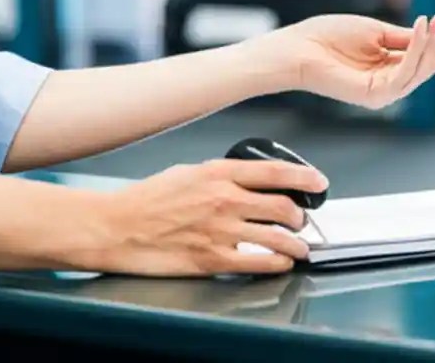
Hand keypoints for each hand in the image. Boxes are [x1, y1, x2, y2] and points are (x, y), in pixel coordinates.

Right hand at [91, 158, 328, 275]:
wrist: (115, 226)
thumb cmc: (145, 200)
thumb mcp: (187, 172)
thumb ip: (220, 176)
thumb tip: (246, 181)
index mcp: (218, 173)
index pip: (275, 171)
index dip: (305, 176)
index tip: (319, 182)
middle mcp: (224, 200)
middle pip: (283, 206)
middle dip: (301, 217)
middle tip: (303, 221)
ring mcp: (220, 230)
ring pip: (277, 237)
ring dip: (296, 244)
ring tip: (299, 247)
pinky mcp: (212, 259)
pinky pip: (258, 263)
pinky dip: (277, 264)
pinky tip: (280, 263)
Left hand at [272, 13, 434, 109]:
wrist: (298, 47)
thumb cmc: (328, 36)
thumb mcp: (376, 30)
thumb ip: (405, 37)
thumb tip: (432, 31)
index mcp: (391, 65)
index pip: (430, 56)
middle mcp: (391, 82)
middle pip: (433, 65)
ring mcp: (384, 92)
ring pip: (422, 70)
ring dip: (432, 45)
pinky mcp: (376, 95)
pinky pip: (405, 72)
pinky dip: (416, 49)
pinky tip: (421, 28)